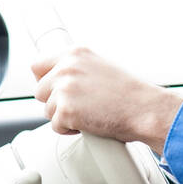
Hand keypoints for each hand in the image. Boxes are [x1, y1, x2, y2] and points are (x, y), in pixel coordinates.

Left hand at [30, 46, 182, 154]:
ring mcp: (64, 88)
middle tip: (77, 107)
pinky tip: (88, 124)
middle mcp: (66, 67)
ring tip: (88, 115)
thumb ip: (77, 70)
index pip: (38, 66)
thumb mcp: (101, 68)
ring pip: (47, 110)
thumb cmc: (130, 94)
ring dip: (63, 117)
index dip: (45, 82)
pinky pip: (56, 126)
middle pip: (39, 91)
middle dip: (54, 102)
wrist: (144, 109)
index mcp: (75, 54)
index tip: (54, 91)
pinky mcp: (66, 110)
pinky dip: (70, 130)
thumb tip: (57, 82)